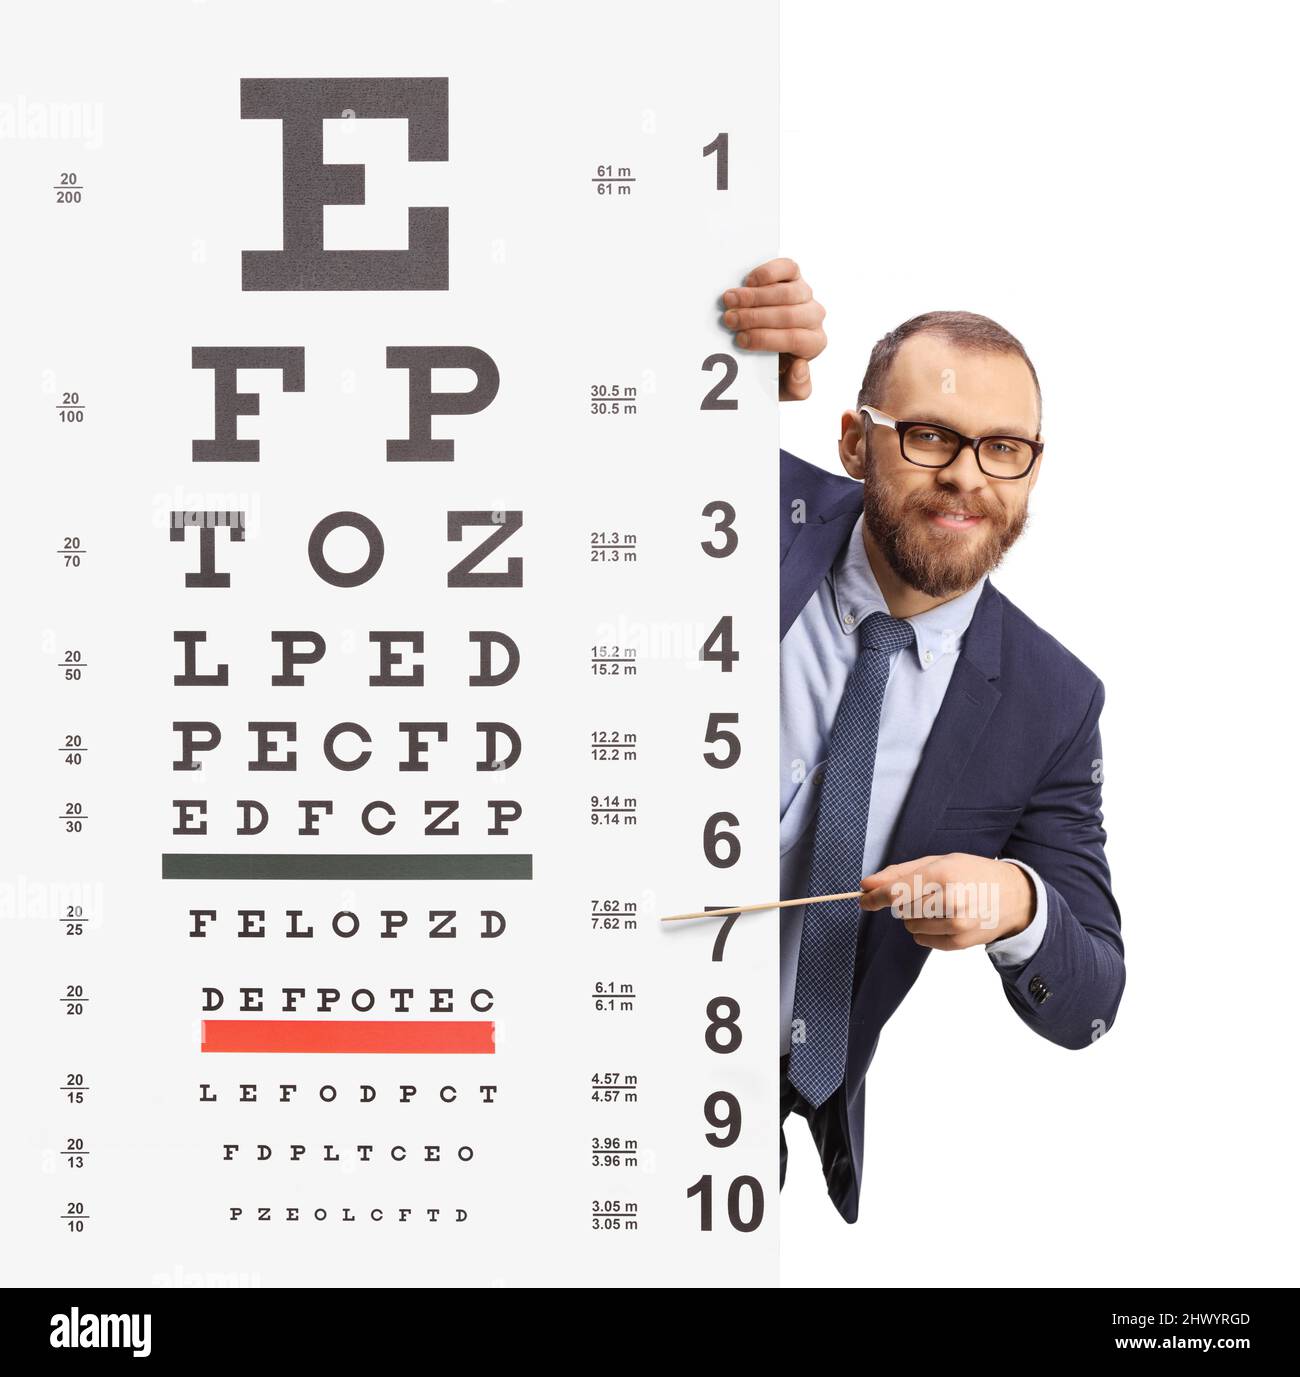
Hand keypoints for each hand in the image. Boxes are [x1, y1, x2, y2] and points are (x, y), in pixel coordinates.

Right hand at [720, 257, 826, 400]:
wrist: (763, 344)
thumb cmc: (772, 367)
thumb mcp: (783, 387)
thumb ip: (796, 389)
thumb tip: (801, 367)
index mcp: (814, 344)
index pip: (795, 340)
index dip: (766, 338)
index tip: (740, 341)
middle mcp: (814, 318)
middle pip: (789, 314)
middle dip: (755, 317)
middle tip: (729, 320)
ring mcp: (805, 294)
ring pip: (787, 292)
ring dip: (755, 296)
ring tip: (730, 301)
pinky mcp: (794, 275)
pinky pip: (788, 268)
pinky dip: (769, 272)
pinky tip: (749, 280)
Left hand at [859, 854, 1035, 949]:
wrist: (1013, 896)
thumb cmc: (972, 873)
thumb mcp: (938, 862)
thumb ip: (900, 873)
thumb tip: (867, 884)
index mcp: (943, 874)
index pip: (896, 891)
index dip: (875, 897)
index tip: (864, 898)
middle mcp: (950, 900)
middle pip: (901, 909)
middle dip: (904, 903)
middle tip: (925, 893)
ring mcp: (957, 924)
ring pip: (910, 926)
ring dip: (915, 917)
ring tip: (938, 905)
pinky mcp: (959, 942)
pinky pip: (923, 940)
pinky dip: (926, 931)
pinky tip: (945, 919)